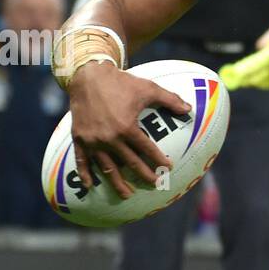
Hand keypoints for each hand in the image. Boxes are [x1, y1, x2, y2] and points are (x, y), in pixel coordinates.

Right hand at [67, 61, 189, 197]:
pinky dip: (85, 174)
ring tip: (127, 194)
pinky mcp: (79, 138)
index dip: (159, 160)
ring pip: (107, 168)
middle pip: (130, 163)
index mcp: (127, 127)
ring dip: (117, 183)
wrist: (88, 75)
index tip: (169, 168)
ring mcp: (93, 140)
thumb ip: (169, 99)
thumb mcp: (148, 88)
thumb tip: (189, 109)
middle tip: (155, 184)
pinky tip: (89, 186)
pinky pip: (81, 161)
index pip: (146, 149)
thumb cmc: (120, 82)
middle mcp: (109, 138)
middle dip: (144, 175)